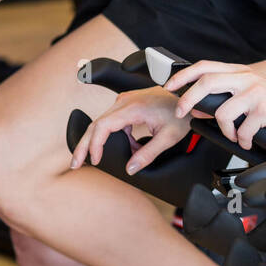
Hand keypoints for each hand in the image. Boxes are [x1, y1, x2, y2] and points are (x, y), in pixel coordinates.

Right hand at [70, 87, 191, 173]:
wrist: (190, 96)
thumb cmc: (181, 112)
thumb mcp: (169, 137)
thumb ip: (148, 153)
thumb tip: (130, 169)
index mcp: (132, 107)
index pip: (103, 126)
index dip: (94, 145)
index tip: (95, 160)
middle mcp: (125, 101)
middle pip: (97, 124)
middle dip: (85, 145)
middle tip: (76, 164)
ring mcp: (126, 101)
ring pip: (103, 122)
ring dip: (101, 142)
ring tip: (100, 159)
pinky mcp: (129, 104)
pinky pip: (115, 121)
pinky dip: (118, 136)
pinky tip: (131, 147)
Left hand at [166, 60, 265, 149]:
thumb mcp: (250, 94)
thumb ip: (226, 96)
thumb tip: (196, 105)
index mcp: (241, 72)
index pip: (205, 67)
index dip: (184, 75)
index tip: (170, 86)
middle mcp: (248, 78)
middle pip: (207, 82)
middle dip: (188, 98)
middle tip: (182, 112)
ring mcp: (256, 93)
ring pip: (223, 111)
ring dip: (224, 130)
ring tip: (234, 135)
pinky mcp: (265, 110)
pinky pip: (242, 130)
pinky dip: (243, 140)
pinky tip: (250, 140)